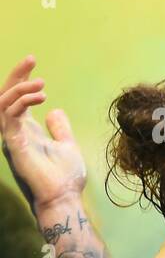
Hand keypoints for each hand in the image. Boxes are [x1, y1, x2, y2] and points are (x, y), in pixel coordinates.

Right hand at [0, 57, 86, 214]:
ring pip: (2, 104)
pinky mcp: (13, 144)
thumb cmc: (65, 177)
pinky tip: (39, 97)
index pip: (15, 98)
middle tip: (31, 59)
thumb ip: (59, 128)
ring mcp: (11, 138)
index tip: (32, 62)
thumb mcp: (67, 145)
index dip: (20, 78)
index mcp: (24, 130)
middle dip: (16, 75)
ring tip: (41, 83)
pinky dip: (21, 103)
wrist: (64, 198)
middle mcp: (14, 131)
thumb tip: (56, 111)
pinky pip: (9, 117)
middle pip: (5, 96)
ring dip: (19, 88)